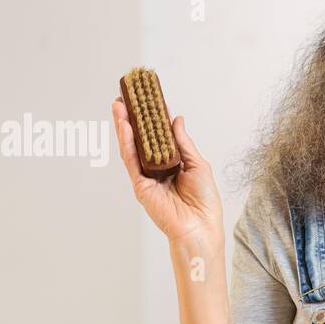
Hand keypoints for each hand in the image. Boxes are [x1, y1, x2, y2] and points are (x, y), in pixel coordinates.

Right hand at [112, 98, 222, 245]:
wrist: (200, 226)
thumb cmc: (204, 201)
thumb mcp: (198, 164)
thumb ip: (183, 143)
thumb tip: (176, 119)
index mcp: (172, 163)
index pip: (158, 137)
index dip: (152, 118)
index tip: (148, 98)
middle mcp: (157, 168)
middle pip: (142, 139)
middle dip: (133, 118)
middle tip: (126, 97)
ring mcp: (147, 177)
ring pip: (132, 147)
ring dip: (125, 126)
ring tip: (120, 105)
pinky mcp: (140, 185)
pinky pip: (131, 161)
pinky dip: (127, 143)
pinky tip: (125, 126)